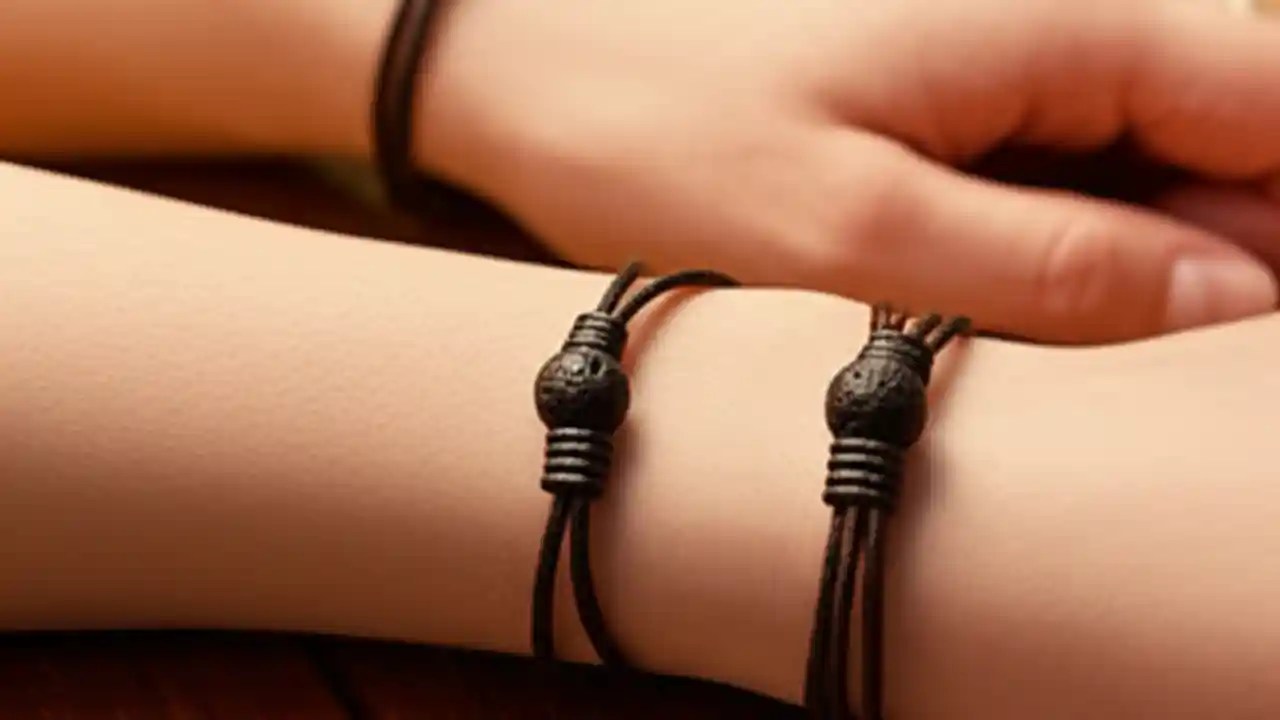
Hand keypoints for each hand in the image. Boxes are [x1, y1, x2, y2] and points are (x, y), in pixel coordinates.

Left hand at [418, 0, 1279, 342]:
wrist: (520, 59)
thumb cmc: (655, 128)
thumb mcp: (852, 229)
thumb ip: (1053, 263)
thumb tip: (1228, 297)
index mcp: (1058, 20)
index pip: (1272, 108)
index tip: (1246, 358)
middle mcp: (1045, 16)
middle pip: (1219, 135)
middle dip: (1217, 260)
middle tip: (1125, 368)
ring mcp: (992, 52)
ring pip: (1134, 159)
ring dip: (1126, 261)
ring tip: (1034, 341)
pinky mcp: (936, 90)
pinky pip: (1048, 165)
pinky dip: (1052, 242)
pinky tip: (988, 300)